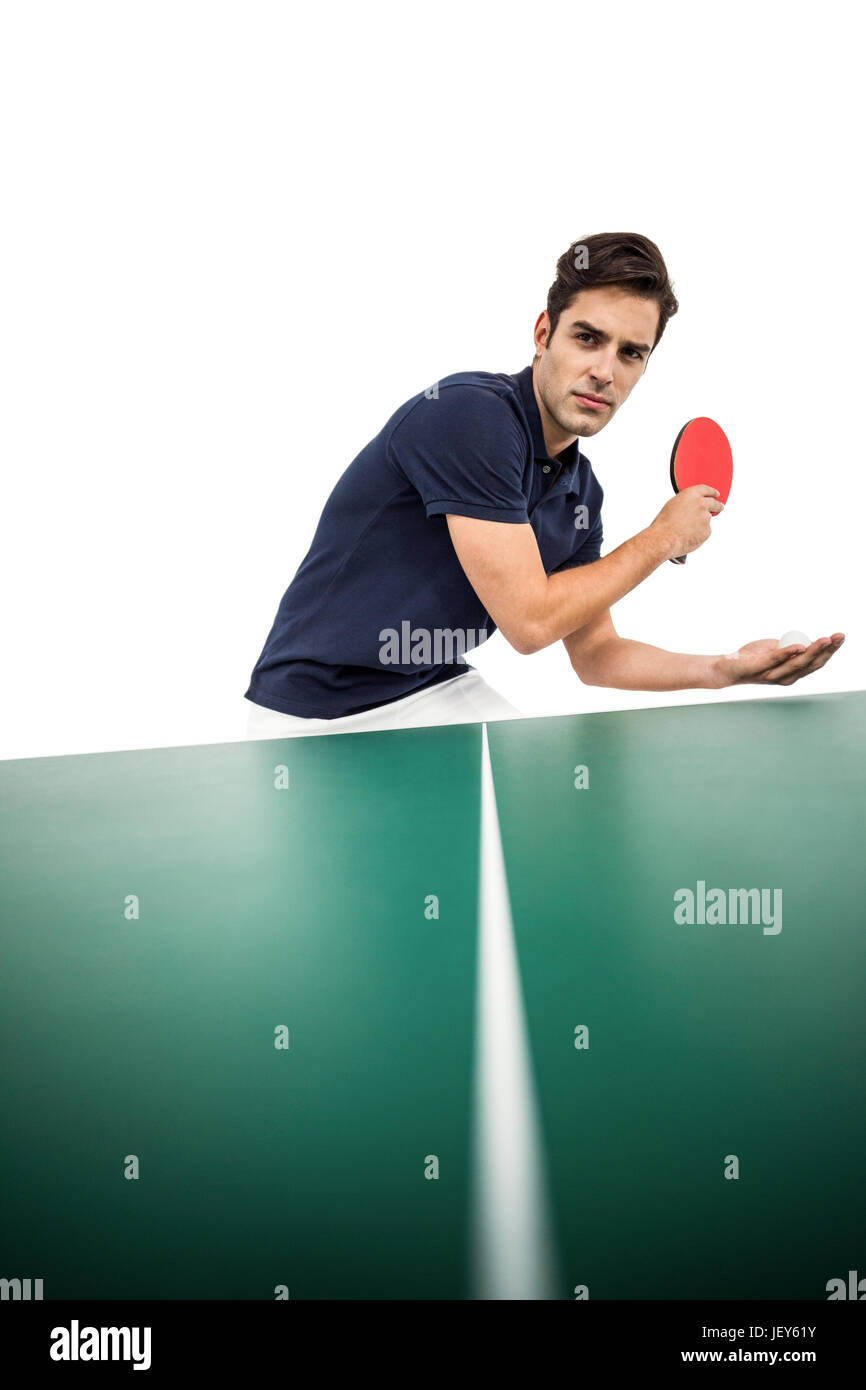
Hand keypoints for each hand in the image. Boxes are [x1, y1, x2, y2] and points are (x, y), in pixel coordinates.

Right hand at [650, 485, 724, 559]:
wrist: (665, 538)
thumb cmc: (664, 523)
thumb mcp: (673, 505)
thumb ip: (686, 502)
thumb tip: (691, 506)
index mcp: (692, 494)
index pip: (707, 489)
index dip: (712, 492)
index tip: (716, 494)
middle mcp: (702, 504)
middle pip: (714, 503)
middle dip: (718, 505)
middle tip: (719, 507)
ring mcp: (706, 518)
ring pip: (706, 520)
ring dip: (701, 524)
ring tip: (685, 530)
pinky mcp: (707, 531)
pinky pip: (704, 532)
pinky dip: (698, 534)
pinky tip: (687, 536)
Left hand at [711, 634, 845, 687]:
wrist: (726, 668)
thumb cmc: (752, 658)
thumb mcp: (775, 651)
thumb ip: (789, 648)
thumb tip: (803, 642)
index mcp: (792, 673)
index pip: (816, 662)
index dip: (830, 650)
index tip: (840, 637)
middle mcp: (786, 677)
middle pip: (812, 664)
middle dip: (828, 649)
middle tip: (839, 636)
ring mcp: (773, 674)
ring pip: (798, 663)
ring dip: (813, 650)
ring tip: (825, 640)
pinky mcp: (760, 668)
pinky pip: (776, 659)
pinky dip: (789, 652)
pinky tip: (800, 646)